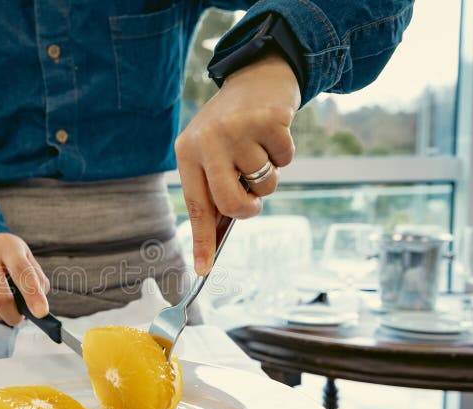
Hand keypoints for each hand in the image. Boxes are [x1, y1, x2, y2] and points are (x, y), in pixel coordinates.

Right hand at [0, 233, 49, 325]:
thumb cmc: (7, 253)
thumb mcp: (26, 256)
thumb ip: (37, 278)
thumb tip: (38, 305)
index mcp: (8, 247)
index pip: (21, 272)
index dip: (33, 294)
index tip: (42, 312)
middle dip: (14, 315)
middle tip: (21, 318)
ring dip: (4, 314)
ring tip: (8, 303)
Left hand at [175, 51, 300, 274]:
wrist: (257, 76)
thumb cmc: (232, 127)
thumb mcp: (212, 153)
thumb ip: (214, 189)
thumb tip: (216, 241)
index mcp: (187, 152)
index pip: (195, 205)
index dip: (201, 240)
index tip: (203, 269)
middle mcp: (207, 140)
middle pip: (231, 203)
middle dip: (249, 209)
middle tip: (254, 200)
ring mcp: (237, 129)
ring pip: (264, 184)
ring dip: (269, 176)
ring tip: (260, 151)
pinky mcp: (267, 119)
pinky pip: (285, 161)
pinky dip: (285, 154)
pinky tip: (273, 134)